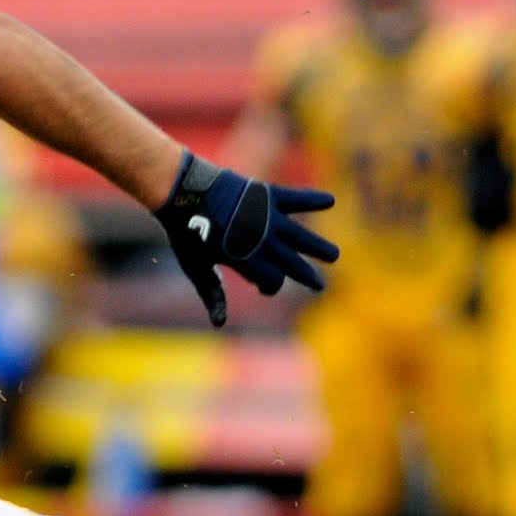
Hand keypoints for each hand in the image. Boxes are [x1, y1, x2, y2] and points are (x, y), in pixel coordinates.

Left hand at [154, 150, 337, 327]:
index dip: (270, 286)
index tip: (263, 287)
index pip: (272, 280)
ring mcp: (265, 216)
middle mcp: (260, 239)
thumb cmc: (186, 232)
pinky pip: (295, 198)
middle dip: (306, 275)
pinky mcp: (266, 195)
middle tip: (320, 286)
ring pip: (300, 236)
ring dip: (317, 247)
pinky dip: (312, 199)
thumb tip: (219, 324)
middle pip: (290, 262)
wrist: (182, 192)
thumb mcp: (196, 267)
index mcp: (244, 259)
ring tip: (334, 255)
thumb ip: (212, 292)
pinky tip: (331, 200)